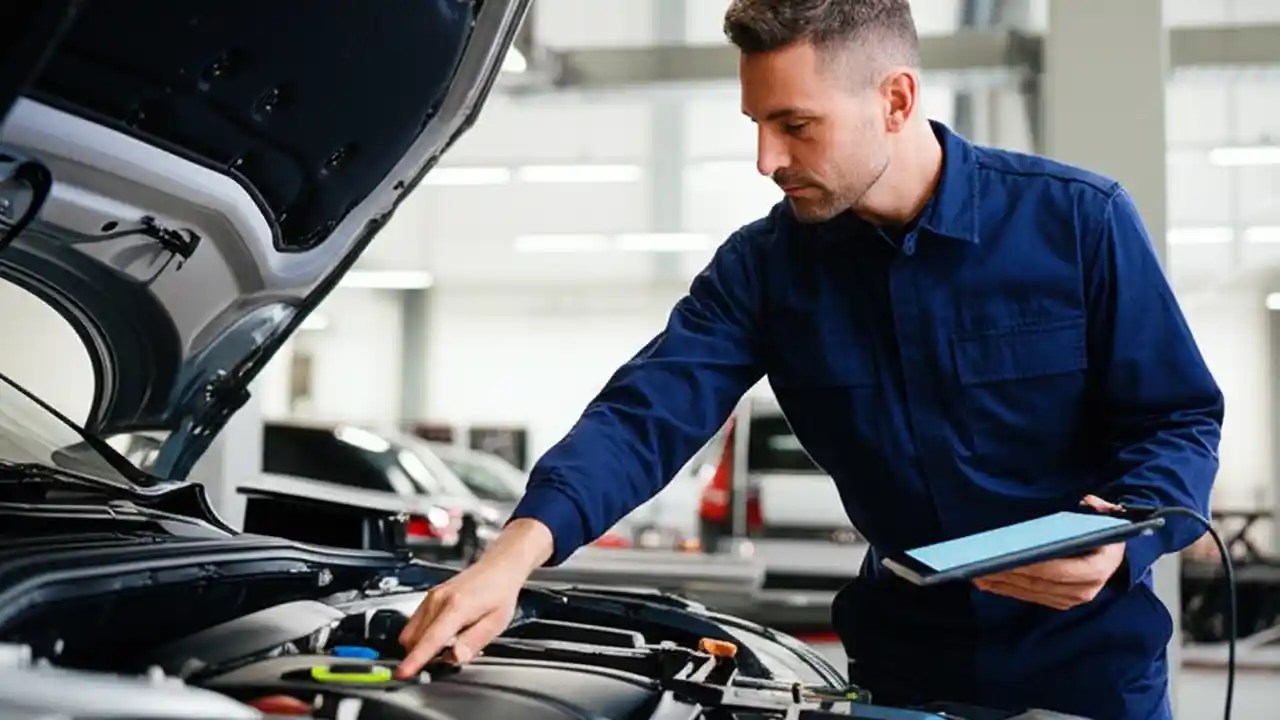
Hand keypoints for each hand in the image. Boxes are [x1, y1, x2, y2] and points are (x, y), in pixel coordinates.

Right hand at [395, 518, 552, 677]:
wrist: (498, 568)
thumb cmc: (499, 593)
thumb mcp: (496, 623)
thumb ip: (473, 641)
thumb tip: (456, 657)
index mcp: (457, 606)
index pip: (431, 639)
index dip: (416, 659)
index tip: (403, 673)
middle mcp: (438, 600)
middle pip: (415, 639)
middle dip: (424, 656)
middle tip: (446, 658)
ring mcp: (431, 597)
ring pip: (411, 633)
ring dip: (422, 646)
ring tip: (449, 644)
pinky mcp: (428, 597)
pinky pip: (415, 624)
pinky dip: (423, 636)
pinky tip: (443, 635)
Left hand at [972, 495, 1126, 610]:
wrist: (1116, 558)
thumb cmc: (1105, 534)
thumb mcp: (1108, 518)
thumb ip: (1099, 508)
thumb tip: (1089, 501)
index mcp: (1097, 569)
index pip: (1058, 570)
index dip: (1030, 566)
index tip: (1004, 558)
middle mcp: (1085, 590)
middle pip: (1039, 583)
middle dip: (1007, 574)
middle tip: (978, 565)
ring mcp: (1071, 599)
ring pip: (1030, 592)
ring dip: (1002, 583)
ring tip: (976, 573)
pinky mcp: (1059, 602)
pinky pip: (1029, 597)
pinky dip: (1007, 589)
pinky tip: (986, 581)